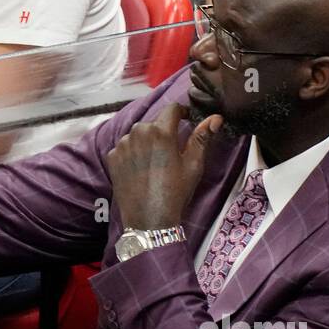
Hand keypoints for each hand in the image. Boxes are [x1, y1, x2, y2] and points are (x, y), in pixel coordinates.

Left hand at [106, 102, 221, 232]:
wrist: (149, 220)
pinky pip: (125, 147)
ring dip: (147, 141)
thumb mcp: (193, 165)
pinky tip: (141, 169)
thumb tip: (216, 118)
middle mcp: (138, 132)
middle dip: (164, 130)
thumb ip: (202, 138)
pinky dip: (133, 153)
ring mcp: (122, 144)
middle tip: (171, 149)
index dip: (182, 112)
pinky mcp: (112, 157)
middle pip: (154, 122)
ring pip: (138, 134)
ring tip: (155, 161)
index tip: (187, 119)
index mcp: (161, 131)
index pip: (172, 108)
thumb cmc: (175, 192)